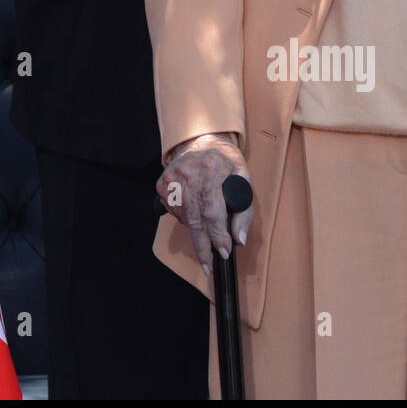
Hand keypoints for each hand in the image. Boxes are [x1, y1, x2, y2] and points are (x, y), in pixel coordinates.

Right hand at [156, 133, 253, 275]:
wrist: (203, 141)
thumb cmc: (225, 163)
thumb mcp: (244, 180)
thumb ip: (244, 211)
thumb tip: (238, 239)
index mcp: (211, 170)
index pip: (212, 210)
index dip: (218, 235)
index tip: (223, 251)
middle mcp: (189, 173)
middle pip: (195, 219)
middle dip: (203, 246)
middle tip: (208, 265)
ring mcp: (172, 178)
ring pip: (184, 218)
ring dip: (197, 229)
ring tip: (207, 224)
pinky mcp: (163, 183)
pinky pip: (174, 212)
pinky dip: (185, 218)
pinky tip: (194, 210)